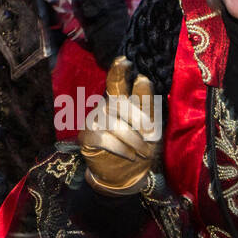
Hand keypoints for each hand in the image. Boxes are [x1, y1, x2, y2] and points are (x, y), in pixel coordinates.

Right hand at [79, 57, 157, 194]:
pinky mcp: (87, 138)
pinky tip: (129, 156)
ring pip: (111, 122)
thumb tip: (142, 77)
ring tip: (142, 152)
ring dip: (131, 138)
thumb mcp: (151, 129)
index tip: (124, 61)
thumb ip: (146, 105)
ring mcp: (93, 122)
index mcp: (119, 102)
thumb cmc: (140, 149)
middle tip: (150, 135)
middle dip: (137, 119)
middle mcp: (104, 108)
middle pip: (118, 103)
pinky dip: (119, 147)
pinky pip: (102, 137)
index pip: (116, 83)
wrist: (127, 177)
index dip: (118, 71)